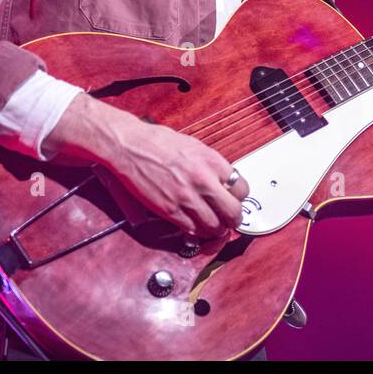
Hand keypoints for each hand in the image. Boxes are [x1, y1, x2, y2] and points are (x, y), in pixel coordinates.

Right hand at [44, 93, 249, 240]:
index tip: (233, 198)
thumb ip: (211, 165)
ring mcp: (186, 197)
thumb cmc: (158, 142)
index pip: (242, 189)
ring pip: (214, 227)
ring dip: (216, 229)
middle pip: (233, 212)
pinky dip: (196, 232)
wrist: (130, 146)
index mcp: (212, 161)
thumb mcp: (194, 146)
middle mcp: (203, 180)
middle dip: (234, 219)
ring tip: (213, 225)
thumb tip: (223, 180)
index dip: (239, 197)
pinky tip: (194, 226)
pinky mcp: (170, 210)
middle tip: (230, 220)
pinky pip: (192, 229)